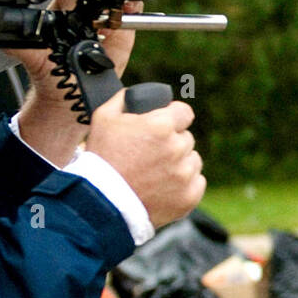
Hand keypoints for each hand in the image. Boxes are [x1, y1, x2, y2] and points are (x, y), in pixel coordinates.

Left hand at [7, 0, 141, 105]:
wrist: (70, 106)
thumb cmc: (51, 82)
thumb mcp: (34, 60)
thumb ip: (20, 46)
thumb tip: (2, 34)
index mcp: (61, 21)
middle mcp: (83, 23)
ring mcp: (103, 32)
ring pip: (115, 8)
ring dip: (122, 1)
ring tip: (125, 0)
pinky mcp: (121, 43)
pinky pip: (129, 25)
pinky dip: (134, 14)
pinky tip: (133, 8)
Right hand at [85, 90, 205, 228]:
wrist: (101, 204)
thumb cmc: (101, 160)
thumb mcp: (103, 119)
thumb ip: (123, 99)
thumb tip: (133, 94)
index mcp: (161, 126)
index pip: (184, 112)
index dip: (173, 117)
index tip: (166, 125)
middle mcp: (178, 148)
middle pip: (185, 138)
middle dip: (171, 143)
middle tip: (150, 155)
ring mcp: (185, 174)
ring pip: (192, 161)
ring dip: (180, 164)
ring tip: (155, 173)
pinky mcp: (189, 196)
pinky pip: (196, 183)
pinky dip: (184, 185)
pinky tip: (163, 187)